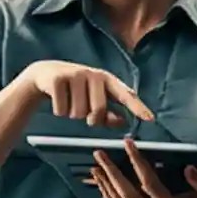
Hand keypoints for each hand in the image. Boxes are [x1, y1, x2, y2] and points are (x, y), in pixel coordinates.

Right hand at [18, 60, 153, 127]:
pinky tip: (57, 99)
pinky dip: (59, 111)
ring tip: (69, 101)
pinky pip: (62, 110)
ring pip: (78, 113)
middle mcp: (93, 75)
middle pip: (98, 110)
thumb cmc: (75, 90)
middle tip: (84, 114)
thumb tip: (122, 122)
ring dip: (72, 114)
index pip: (126, 94)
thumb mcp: (92, 99)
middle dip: (91, 119)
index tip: (150, 119)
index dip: (138, 107)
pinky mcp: (58, 80)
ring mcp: (75, 75)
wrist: (46, 74)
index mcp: (106, 80)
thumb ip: (108, 113)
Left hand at [91, 136, 196, 197]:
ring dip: (105, 185)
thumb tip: (188, 168)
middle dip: (111, 173)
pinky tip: (101, 184)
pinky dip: (107, 197)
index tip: (128, 143)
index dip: (137, 162)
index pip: (149, 183)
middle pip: (127, 194)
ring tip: (95, 166)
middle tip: (99, 153)